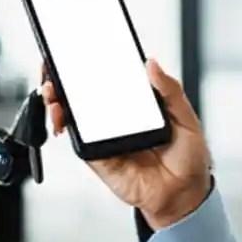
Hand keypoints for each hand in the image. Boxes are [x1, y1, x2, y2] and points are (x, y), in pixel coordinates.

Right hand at [41, 58, 212, 228]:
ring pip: (72, 115)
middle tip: (54, 64)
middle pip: (82, 96)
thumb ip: (170, 90)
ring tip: (53, 88)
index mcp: (136, 106)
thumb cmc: (188, 158)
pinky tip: (63, 115)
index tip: (77, 48)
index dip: (90, 64)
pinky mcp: (98, 157)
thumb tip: (152, 64)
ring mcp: (104, 138)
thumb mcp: (186, 117)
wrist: (185, 193)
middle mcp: (116, 120)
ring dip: (57, 100)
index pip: (108, 80)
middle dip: (63, 78)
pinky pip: (77, 140)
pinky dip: (65, 125)